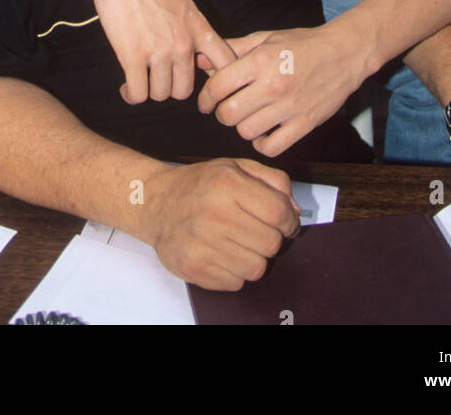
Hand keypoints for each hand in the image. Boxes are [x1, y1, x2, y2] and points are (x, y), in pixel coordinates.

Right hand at [88, 0, 234, 103]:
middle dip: (170, 88)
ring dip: (149, 91)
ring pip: (160, 94)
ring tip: (140, 81)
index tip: (206, 90)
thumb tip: (201, 54)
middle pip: (184, 91)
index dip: (220, 83)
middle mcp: (183, 44)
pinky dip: (131, 95)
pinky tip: (126, 88)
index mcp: (199, 29)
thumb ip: (195, 29)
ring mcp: (159, 52)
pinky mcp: (133, 56)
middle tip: (158, 79)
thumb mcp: (184, 2)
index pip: (226, 64)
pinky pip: (138, 94)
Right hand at [142, 156, 299, 289]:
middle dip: (271, 239)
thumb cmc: (200, 185)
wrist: (155, 203)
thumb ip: (272, 181)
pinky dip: (235, 272)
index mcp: (228, 183)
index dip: (290, 222)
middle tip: (258, 232)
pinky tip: (223, 254)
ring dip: (254, 257)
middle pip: (271, 244)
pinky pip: (236, 282)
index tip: (286, 223)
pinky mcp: (194, 268)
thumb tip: (295, 211)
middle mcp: (215, 213)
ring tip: (239, 243)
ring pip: (257, 268)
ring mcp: (203, 243)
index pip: (279, 213)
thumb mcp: (235, 167)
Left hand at [197, 22, 366, 156]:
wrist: (344, 53)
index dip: (206, 97)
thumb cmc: (301, 44)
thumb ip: (232, 49)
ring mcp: (290, 107)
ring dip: (241, 127)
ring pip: (247, 131)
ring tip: (246, 117)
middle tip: (226, 109)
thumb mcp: (265, 39)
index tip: (206, 101)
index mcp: (261, 60)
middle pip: (229, 113)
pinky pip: (272, 147)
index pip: (218, 86)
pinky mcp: (305, 124)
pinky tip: (263, 132)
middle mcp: (274, 85)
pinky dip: (262, 144)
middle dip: (221, 113)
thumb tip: (201, 60)